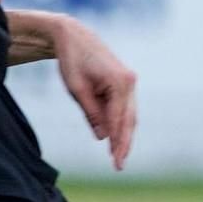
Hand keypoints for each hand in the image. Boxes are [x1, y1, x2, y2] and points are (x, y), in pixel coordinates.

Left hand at [51, 18, 136, 169]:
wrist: (74, 37)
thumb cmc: (72, 61)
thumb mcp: (77, 90)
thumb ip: (92, 114)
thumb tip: (102, 137)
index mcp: (120, 82)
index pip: (120, 119)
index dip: (117, 143)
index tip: (115, 162)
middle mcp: (130, 82)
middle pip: (130, 120)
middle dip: (124, 143)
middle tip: (118, 165)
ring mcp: (129, 82)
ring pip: (129, 115)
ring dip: (123, 135)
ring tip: (116, 156)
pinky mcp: (124, 83)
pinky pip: (124, 107)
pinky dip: (119, 122)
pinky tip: (113, 138)